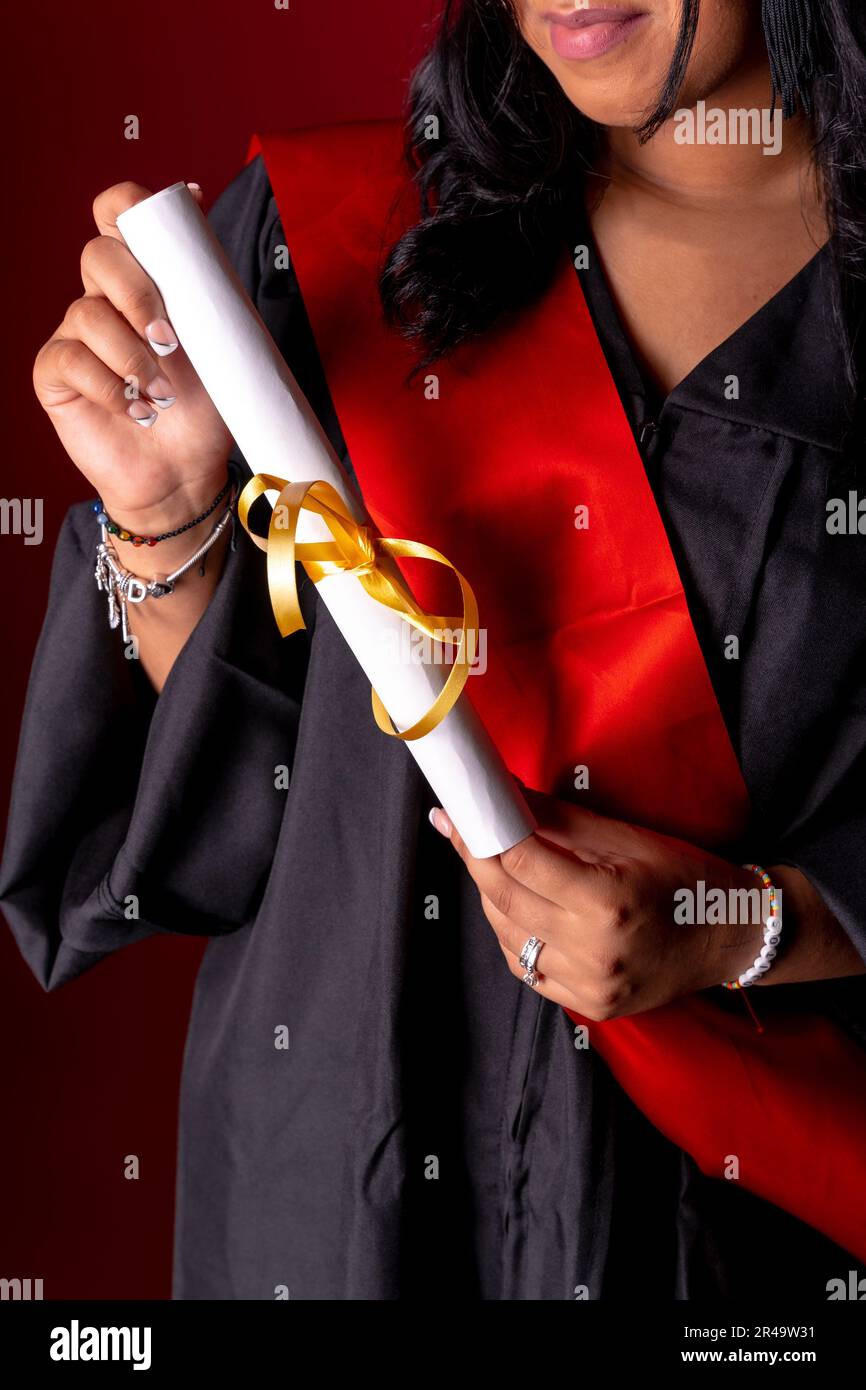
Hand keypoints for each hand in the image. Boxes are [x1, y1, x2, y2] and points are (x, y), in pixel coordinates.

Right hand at [33, 181, 231, 573]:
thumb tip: (199, 223)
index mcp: (147, 279)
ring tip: (160, 394)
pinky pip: (70, 359)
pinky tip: (135, 410)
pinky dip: (109, 386)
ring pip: (87, 312)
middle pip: (99, 254)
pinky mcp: (56, 374)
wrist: (185, 474)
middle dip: (137, 292)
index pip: (120, 215)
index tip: (177, 208)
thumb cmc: (204, 410)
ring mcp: (77, 335)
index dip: (132, 204)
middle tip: (169, 339)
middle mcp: (107, 298)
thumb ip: (207, 290)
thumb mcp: (220, 346)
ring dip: (130, 355)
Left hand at [431, 790, 765, 1019]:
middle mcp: (593, 949)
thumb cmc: (684, 878)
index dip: (482, 835)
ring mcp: (590, 985)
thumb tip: (504, 796)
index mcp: (606, 900)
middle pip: (505, 899)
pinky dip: (515, 937)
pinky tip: (519, 911)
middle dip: (476, 861)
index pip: (521, 862)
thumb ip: (558, 820)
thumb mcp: (627, 838)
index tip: (456, 815)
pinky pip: (528, 969)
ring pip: (509, 937)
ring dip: (493, 899)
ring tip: (495, 869)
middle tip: (460, 833)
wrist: (729, 939)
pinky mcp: (590, 1006)